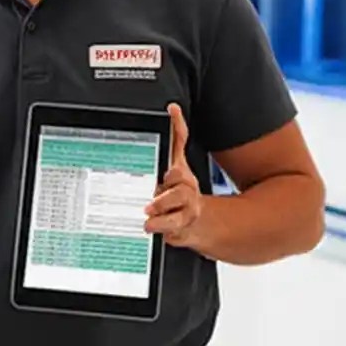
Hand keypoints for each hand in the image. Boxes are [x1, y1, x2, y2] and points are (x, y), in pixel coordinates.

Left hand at [145, 102, 204, 247]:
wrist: (198, 220)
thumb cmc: (181, 189)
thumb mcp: (177, 162)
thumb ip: (177, 136)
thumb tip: (173, 109)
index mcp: (183, 177)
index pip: (179, 173)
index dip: (174, 175)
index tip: (168, 175)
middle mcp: (187, 196)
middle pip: (180, 196)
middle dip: (166, 200)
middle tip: (149, 205)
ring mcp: (185, 216)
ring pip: (177, 219)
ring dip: (163, 221)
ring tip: (148, 222)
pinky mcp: (180, 233)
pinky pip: (172, 236)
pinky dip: (163, 234)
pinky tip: (151, 231)